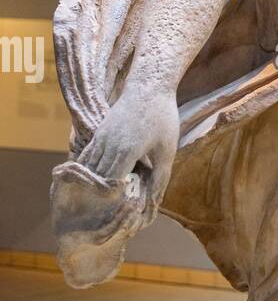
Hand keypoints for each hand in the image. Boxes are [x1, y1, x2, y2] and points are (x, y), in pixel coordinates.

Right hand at [81, 87, 178, 204]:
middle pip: (98, 179)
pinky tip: (92, 181)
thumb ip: (160, 177)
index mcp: (126, 152)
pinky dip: (88, 169)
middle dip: (102, 196)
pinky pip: (88, 156)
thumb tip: (154, 201)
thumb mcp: (167, 150)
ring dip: (93, 184)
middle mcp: (108, 146)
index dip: (114, 201)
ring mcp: (101, 138)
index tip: (118, 213)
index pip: (112, 185)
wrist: (148, 86)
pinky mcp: (99, 132)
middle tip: (105, 214)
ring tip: (98, 201)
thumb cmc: (162, 118)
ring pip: (90, 168)